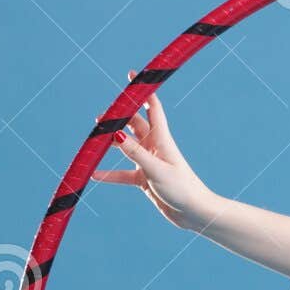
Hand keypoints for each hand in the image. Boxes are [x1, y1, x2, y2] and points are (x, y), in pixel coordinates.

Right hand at [92, 70, 219, 231]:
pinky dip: (110, 174)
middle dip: (119, 119)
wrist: (195, 214)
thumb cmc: (182, 189)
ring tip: (94, 139)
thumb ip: (135, 153)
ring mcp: (149, 163)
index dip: (142, 91)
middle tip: (101, 117)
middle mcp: (155, 148)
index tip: (132, 75)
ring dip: (112, 143)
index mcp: (162, 140)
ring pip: (127, 148)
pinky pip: (123, 174)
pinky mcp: (145, 179)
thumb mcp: (156, 170)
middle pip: (134, 126)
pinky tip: (95, 175)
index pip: (152, 108)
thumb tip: (116, 134)